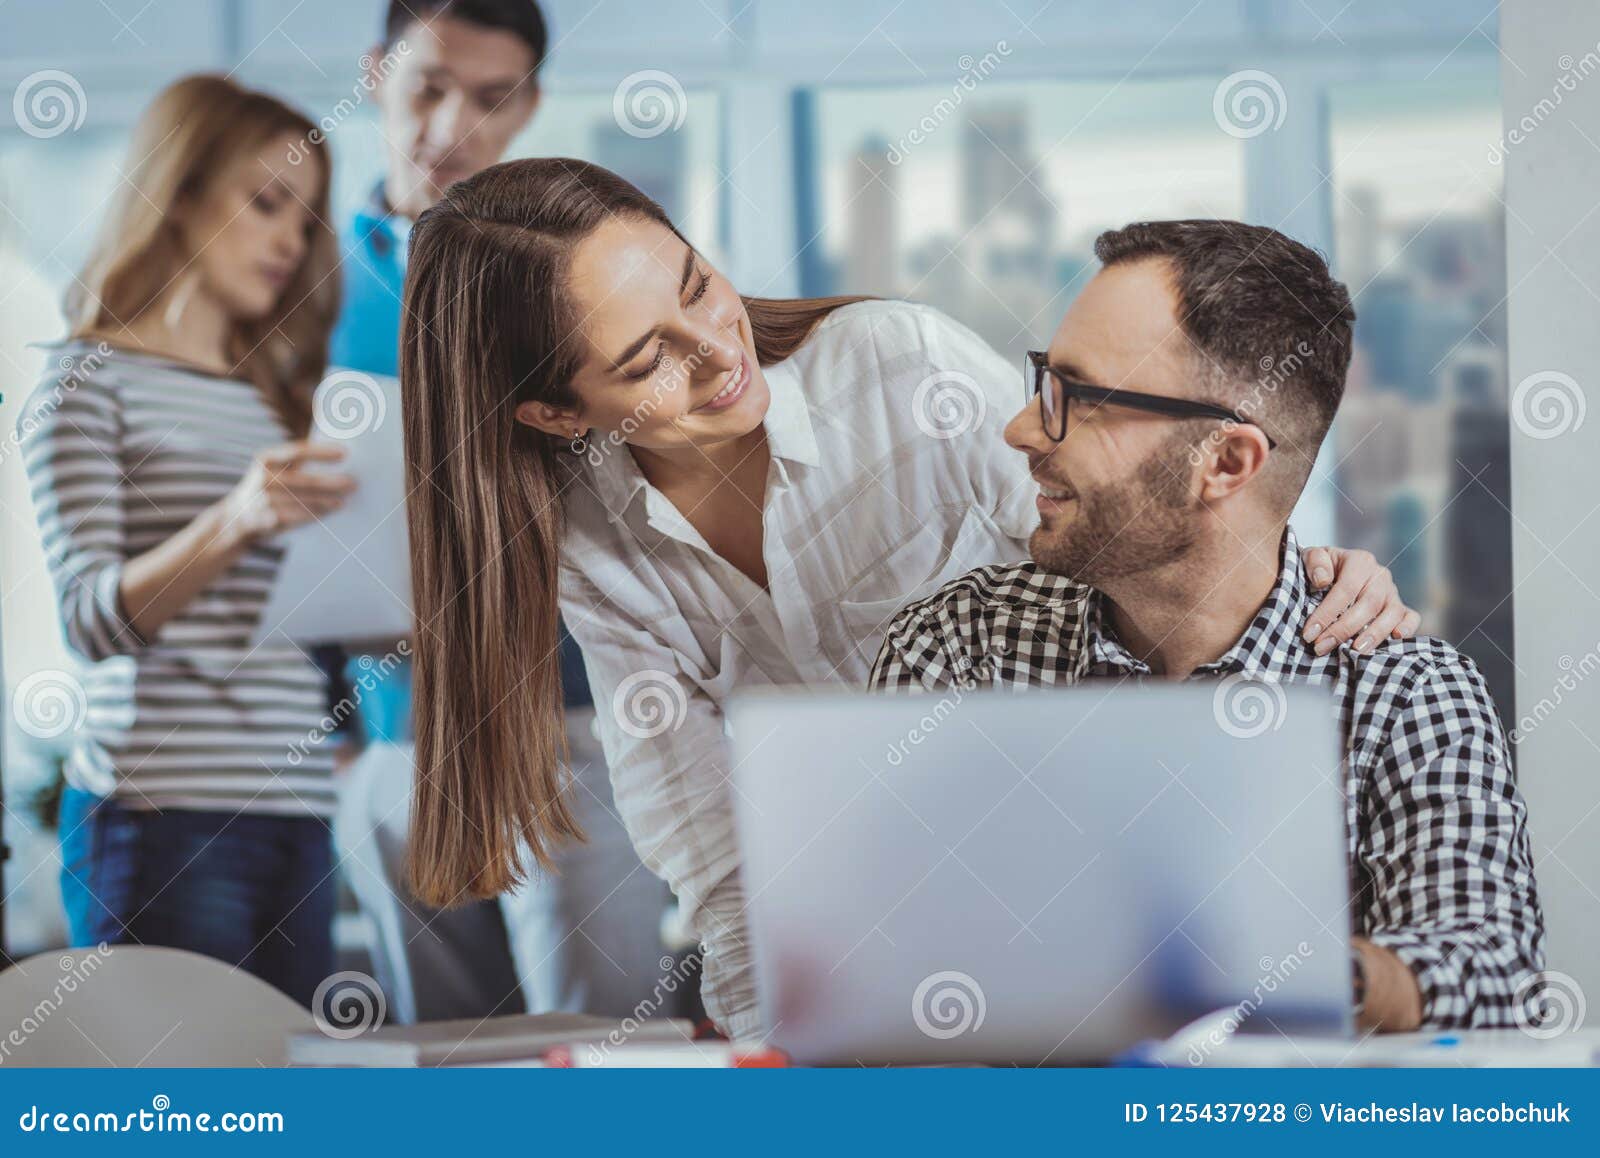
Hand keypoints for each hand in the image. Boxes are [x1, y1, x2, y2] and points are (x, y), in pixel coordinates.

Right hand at [218, 441, 355, 544]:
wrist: (235, 517)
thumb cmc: (266, 488)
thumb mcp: (272, 469)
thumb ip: (296, 462)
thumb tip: (338, 456)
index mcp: (266, 459)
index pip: (298, 451)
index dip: (322, 452)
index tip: (345, 453)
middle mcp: (264, 477)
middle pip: (306, 479)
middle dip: (332, 482)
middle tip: (353, 483)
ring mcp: (265, 500)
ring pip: (305, 500)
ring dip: (328, 500)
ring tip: (345, 499)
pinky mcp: (269, 519)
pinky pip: (299, 516)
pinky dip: (317, 514)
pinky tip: (330, 511)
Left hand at [1299, 546, 1420, 655]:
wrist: (1336, 569)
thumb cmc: (1322, 567)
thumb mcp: (1312, 557)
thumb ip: (1314, 561)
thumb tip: (1322, 580)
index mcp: (1359, 561)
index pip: (1345, 589)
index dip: (1327, 613)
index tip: (1309, 634)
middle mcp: (1380, 575)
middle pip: (1368, 604)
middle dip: (1344, 629)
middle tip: (1322, 647)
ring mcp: (1392, 592)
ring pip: (1391, 613)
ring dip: (1374, 634)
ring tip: (1356, 651)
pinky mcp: (1401, 607)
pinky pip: (1411, 617)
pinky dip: (1407, 628)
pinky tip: (1395, 638)